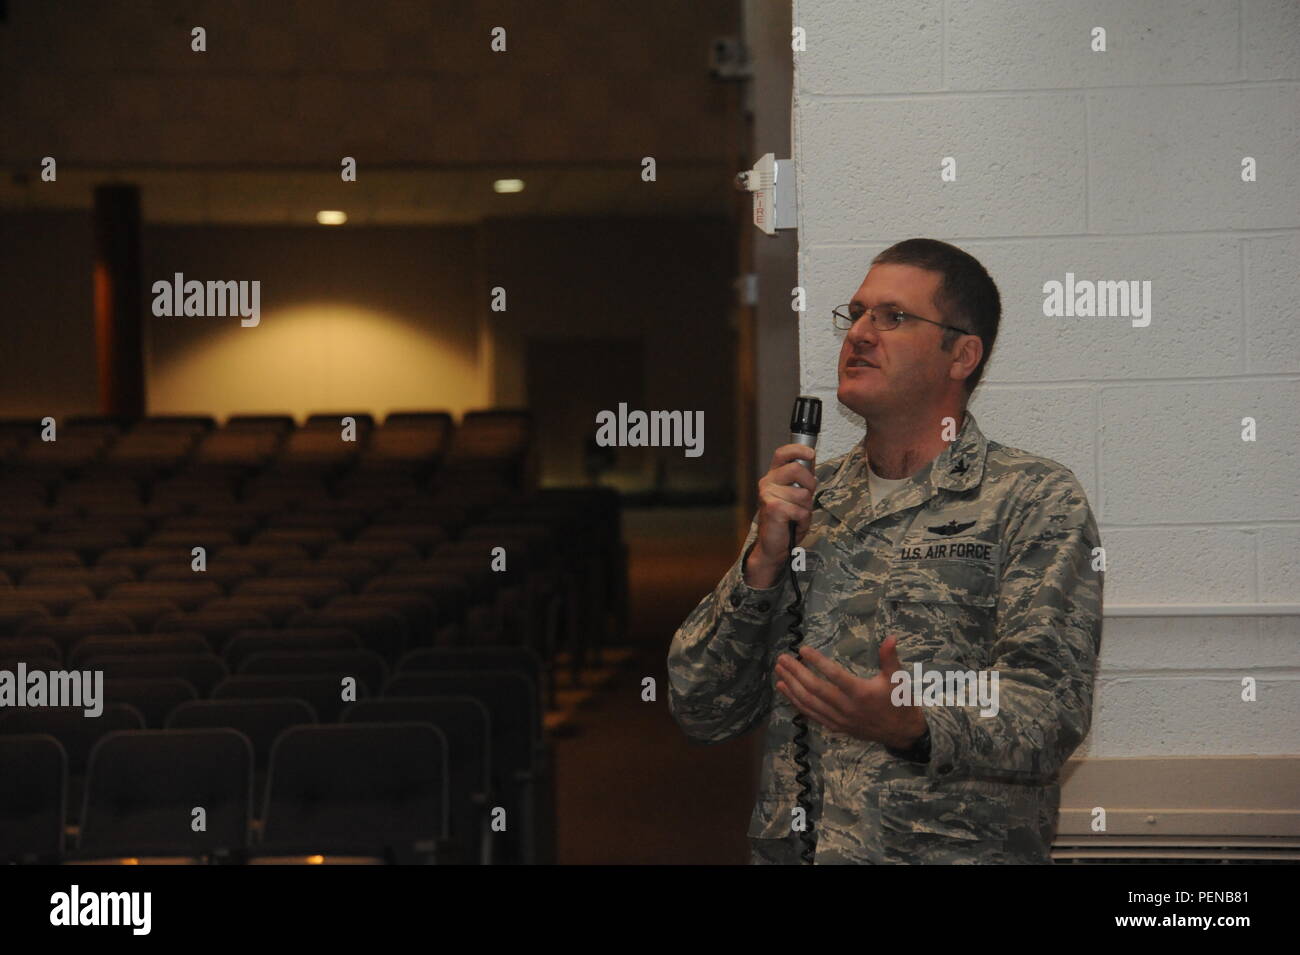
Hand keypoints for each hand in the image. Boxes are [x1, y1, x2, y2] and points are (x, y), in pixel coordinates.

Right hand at [745, 444, 817, 587]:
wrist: (773, 546)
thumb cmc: (786, 522)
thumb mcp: (795, 496)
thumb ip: (801, 479)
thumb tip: (810, 459)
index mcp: (773, 477)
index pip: (782, 454)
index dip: (798, 450)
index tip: (811, 454)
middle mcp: (767, 483)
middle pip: (797, 469)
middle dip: (810, 484)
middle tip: (806, 498)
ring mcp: (768, 495)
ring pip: (803, 493)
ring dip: (806, 507)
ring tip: (797, 515)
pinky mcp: (773, 508)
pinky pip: (801, 509)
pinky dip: (803, 520)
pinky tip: (794, 524)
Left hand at [774, 635, 926, 749]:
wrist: (902, 733)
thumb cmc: (899, 701)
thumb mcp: (898, 678)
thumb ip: (889, 658)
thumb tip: (890, 637)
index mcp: (861, 694)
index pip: (834, 675)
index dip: (817, 662)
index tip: (803, 649)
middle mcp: (847, 708)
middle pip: (815, 689)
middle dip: (796, 673)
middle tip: (782, 657)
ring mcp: (839, 719)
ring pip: (809, 703)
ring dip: (792, 686)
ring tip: (779, 671)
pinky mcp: (835, 726)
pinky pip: (811, 714)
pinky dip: (796, 701)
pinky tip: (785, 689)